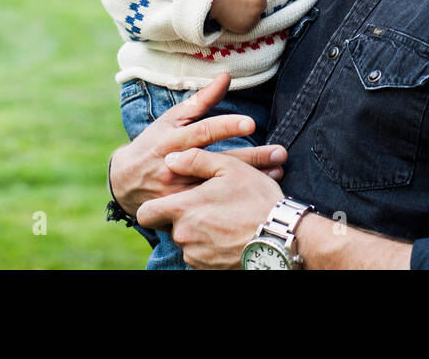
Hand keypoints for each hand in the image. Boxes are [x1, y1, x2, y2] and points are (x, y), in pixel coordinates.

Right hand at [108, 72, 286, 216]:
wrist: (125, 182)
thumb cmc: (152, 144)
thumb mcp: (170, 120)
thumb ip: (200, 101)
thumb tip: (226, 76)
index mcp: (172, 141)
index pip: (202, 132)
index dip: (226, 126)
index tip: (251, 123)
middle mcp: (177, 167)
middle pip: (218, 162)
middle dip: (252, 157)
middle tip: (280, 153)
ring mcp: (180, 192)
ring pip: (220, 187)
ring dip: (251, 180)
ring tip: (278, 172)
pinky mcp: (183, 211)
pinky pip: (214, 206)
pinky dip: (237, 199)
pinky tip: (258, 194)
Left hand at [137, 149, 283, 268]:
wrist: (281, 237)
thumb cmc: (257, 199)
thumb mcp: (229, 168)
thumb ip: (195, 160)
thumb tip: (170, 159)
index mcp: (183, 209)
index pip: (146, 214)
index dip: (154, 208)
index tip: (170, 202)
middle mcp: (183, 236)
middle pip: (169, 228)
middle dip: (183, 219)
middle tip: (209, 209)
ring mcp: (195, 256)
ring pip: (186, 243)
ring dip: (198, 234)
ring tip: (225, 222)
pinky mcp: (208, 270)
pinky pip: (200, 257)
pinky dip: (210, 249)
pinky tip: (229, 237)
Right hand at [208, 0, 280, 33]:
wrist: (210, 3)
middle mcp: (259, 4)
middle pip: (263, 4)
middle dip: (256, 1)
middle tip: (242, 0)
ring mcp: (254, 17)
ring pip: (256, 14)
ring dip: (250, 12)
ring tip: (235, 8)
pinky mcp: (247, 28)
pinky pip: (249, 24)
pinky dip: (244, 21)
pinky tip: (234, 16)